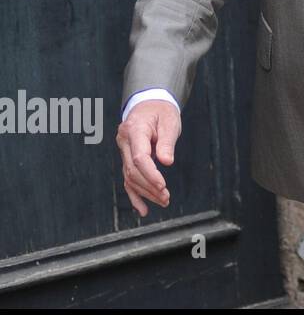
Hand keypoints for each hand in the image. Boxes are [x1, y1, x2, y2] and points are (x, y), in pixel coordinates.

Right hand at [116, 99, 180, 216]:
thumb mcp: (170, 122)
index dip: (150, 173)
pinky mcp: (126, 158)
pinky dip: (134, 194)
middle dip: (149, 186)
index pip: (139, 157)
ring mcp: (123, 150)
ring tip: (163, 201)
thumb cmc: (162, 112)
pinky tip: (143, 209)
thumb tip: (167, 162)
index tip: (163, 186)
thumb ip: (167, 142)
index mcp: (134, 129)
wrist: (149, 104)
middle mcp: (124, 142)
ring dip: (145, 192)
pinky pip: (127, 178)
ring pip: (130, 176)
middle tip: (166, 198)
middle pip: (133, 170)